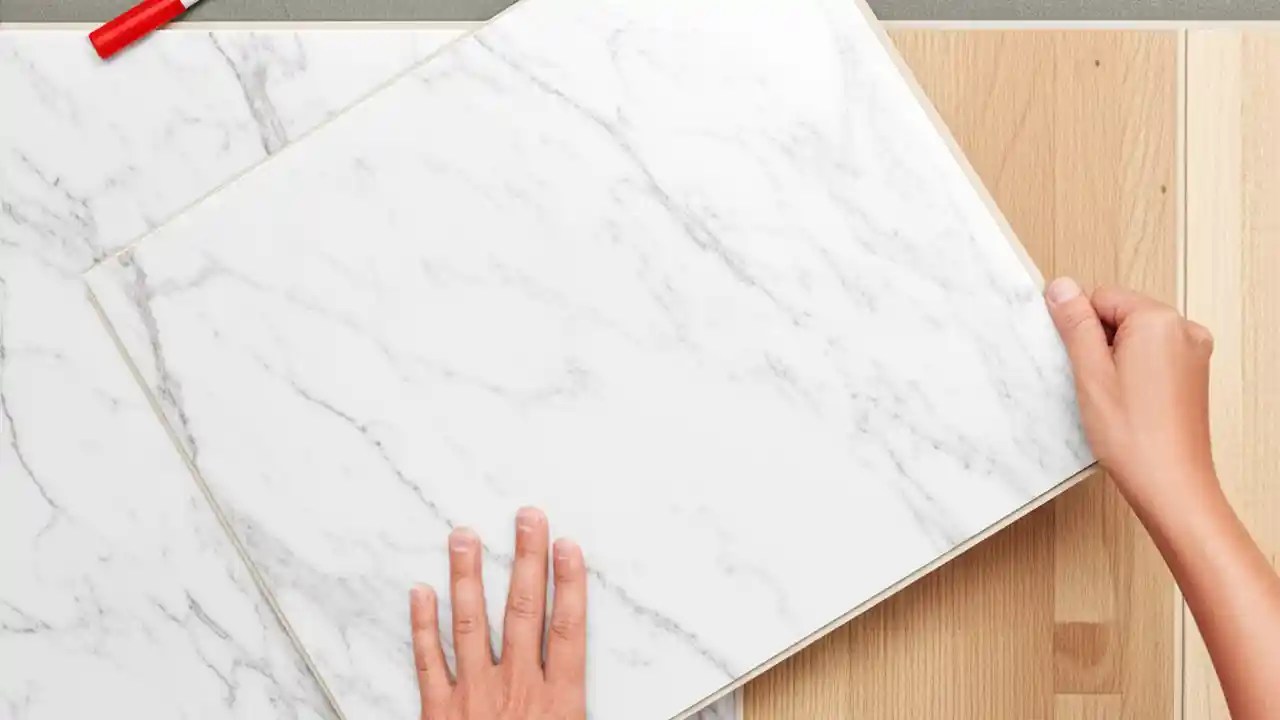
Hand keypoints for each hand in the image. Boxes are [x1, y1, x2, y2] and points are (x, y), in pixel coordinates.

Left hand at [409, 508, 586, 719]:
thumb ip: (574, 708)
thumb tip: (590, 679)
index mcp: (557, 702)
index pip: (567, 629)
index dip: (568, 583)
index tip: (566, 546)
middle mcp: (515, 689)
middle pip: (524, 612)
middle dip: (526, 560)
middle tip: (526, 519)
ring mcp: (473, 697)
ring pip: (471, 625)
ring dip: (468, 577)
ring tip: (465, 538)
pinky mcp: (439, 713)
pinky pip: (428, 662)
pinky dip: (423, 626)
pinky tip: (421, 593)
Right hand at [1043, 278, 1217, 511]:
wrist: (1170, 484)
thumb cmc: (1133, 435)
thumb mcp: (1090, 372)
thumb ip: (1076, 324)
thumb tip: (1061, 287)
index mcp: (1159, 321)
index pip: (1102, 297)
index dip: (1081, 328)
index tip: (1078, 361)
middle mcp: (1184, 330)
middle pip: (1122, 315)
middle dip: (1100, 343)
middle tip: (1095, 383)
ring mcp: (1194, 353)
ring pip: (1136, 337)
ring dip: (1116, 359)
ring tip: (1113, 397)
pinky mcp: (1193, 374)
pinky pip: (1154, 356)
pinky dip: (1134, 372)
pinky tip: (1128, 402)